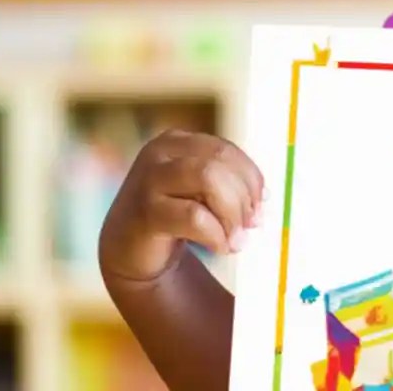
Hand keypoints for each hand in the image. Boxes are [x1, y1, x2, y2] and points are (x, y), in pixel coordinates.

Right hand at [99, 130, 264, 284]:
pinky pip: (195, 217)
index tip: (263, 204)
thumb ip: (230, 185)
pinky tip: (221, 248)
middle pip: (219, 162)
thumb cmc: (174, 216)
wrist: (127, 250)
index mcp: (177, 142)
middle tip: (252, 224)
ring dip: (233, 213)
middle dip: (244, 196)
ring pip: (209, 179)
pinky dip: (217, 235)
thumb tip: (265, 197)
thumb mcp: (203, 192)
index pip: (225, 150)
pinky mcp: (145, 213)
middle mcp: (159, 153)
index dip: (251, 177)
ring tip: (237, 238)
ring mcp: (148, 180)